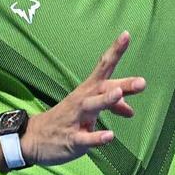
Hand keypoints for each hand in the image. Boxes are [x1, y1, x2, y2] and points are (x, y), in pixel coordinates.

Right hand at [20, 31, 146, 166]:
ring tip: (118, 94)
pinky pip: (85, 138)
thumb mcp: (90, 111)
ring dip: (105, 100)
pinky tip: (109, 136)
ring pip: (91, 106)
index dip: (115, 51)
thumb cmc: (67, 120)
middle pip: (102, 87)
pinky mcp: (72, 139)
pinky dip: (96, 137)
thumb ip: (112, 106)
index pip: (103, 67)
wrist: (33, 138)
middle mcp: (82, 100)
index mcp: (88, 90)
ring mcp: (76, 119)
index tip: (126, 35)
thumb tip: (130, 110)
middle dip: (122, 85)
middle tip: (141, 82)